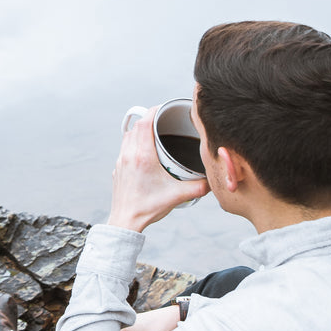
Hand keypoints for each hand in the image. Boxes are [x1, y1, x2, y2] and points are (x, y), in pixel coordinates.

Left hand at [107, 110, 209, 231]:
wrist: (125, 222)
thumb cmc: (147, 208)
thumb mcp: (177, 196)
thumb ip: (199, 187)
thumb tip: (213, 181)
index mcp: (143, 157)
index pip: (145, 123)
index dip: (154, 111)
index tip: (164, 108)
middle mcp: (129, 156)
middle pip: (136, 126)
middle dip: (149, 118)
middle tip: (162, 118)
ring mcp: (121, 163)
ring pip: (127, 136)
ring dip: (139, 131)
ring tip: (153, 132)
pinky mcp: (118, 170)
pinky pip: (124, 149)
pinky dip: (133, 143)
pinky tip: (143, 151)